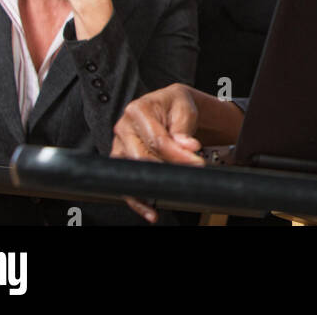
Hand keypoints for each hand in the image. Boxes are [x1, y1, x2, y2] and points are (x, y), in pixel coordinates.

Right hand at [111, 84, 204, 222]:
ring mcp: (120, 145)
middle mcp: (124, 128)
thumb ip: (183, 130)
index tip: (196, 162)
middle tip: (190, 174)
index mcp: (138, 111)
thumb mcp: (184, 110)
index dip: (177, 155)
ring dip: (149, 189)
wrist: (169, 107)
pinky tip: (150, 210)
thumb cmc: (175, 106)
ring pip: (131, 173)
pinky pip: (126, 183)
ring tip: (167, 198)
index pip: (157, 140)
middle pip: (141, 158)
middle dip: (167, 170)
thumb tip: (188, 146)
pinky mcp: (122, 161)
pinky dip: (138, 200)